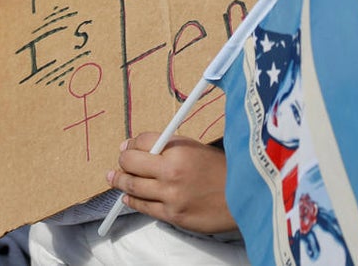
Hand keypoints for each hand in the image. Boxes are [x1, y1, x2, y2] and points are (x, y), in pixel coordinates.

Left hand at [107, 133, 235, 234]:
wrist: (244, 198)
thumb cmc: (221, 170)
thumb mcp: (196, 147)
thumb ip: (168, 146)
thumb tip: (137, 146)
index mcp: (178, 151)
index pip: (142, 142)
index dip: (131, 144)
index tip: (127, 147)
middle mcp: (171, 172)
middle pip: (131, 164)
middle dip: (121, 162)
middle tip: (118, 163)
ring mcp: (171, 196)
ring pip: (134, 187)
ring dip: (120, 182)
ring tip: (113, 178)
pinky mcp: (174, 216)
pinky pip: (145, 207)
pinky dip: (133, 200)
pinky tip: (128, 196)